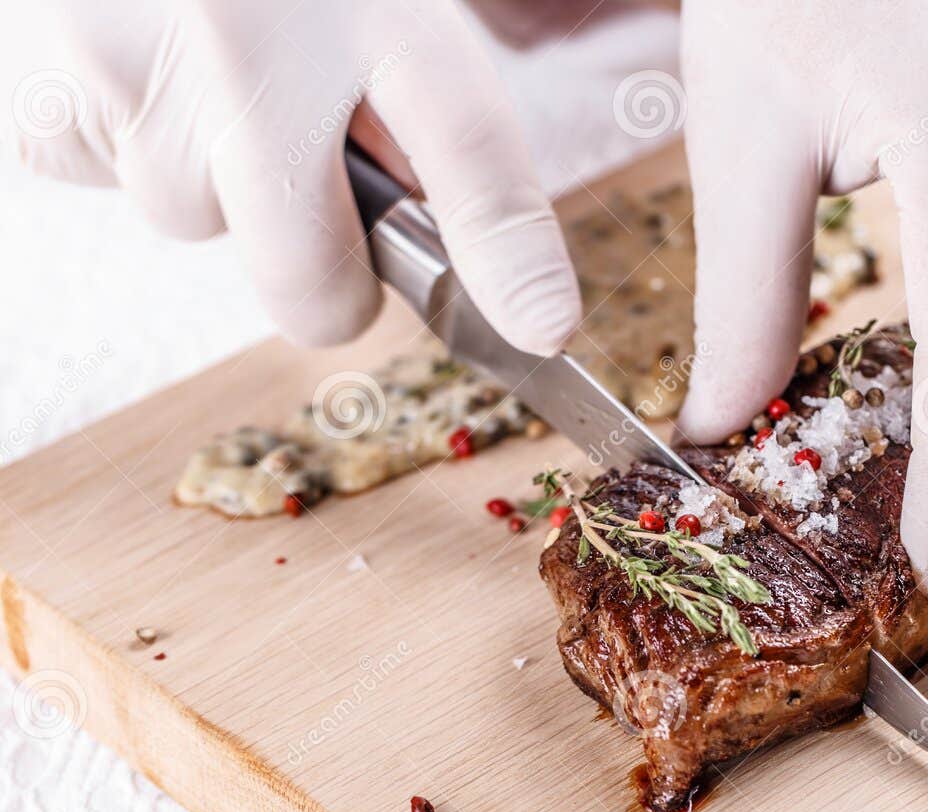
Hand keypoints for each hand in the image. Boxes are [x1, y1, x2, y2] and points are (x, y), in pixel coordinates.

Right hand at [1, 0, 579, 352]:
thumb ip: (415, 108)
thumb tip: (435, 243)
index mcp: (379, 6)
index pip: (468, 149)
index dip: (509, 254)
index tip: (543, 329)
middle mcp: (259, 41)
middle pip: (311, 279)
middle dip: (326, 284)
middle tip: (314, 203)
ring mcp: (142, 67)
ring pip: (194, 226)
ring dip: (207, 179)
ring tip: (202, 65)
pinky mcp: (50, 90)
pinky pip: (97, 180)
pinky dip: (114, 141)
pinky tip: (136, 60)